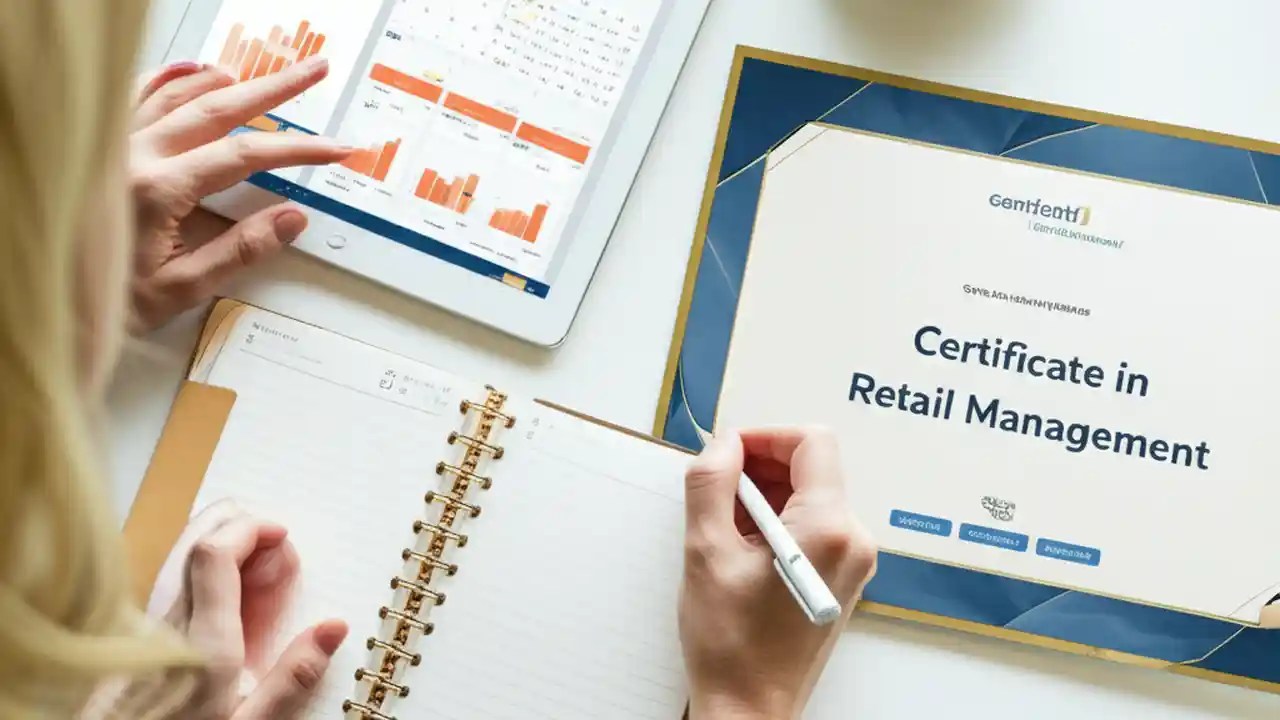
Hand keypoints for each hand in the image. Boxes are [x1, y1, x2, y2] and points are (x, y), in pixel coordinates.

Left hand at [127, 58, 351, 331]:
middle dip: (273, 89)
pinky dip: (167, 78)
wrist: (47, 303)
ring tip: (264, 76)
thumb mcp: (182, 289)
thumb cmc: (107, 302)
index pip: (244, 156)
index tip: (334, 148)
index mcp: (158, 189)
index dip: (297, 149)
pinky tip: (192, 71)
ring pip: (177, 94)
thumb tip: (292, 218)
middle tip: (313, 72)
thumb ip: (240, 252)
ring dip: (226, 80)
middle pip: (217, 107)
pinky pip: (135, 97)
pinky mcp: (100, 148)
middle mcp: (133, 155)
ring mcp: (113, 146)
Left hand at [151, 505, 348, 718]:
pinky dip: (206, 575)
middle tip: (273, 542)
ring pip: (181, 564)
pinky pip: (174, 588)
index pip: (215, 555)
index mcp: (206, 644)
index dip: (249, 529)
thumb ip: (293, 678)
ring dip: (221, 548)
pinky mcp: (140, 645)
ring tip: (257, 564)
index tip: (280, 534)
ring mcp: (150, 633)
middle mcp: (171, 628)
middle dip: (237, 527)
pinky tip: (228, 598)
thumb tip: (334, 627)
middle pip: (193, 546)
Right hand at [680, 428, 876, 719]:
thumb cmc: (732, 646)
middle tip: (716, 495)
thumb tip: (722, 444)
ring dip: (764, 497)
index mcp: (829, 529)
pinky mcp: (841, 576)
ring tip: (724, 530)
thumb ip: (711, 484)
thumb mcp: (706, 552)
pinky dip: (775, 522)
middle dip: (759, 469)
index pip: (812, 442)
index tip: (728, 453)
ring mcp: (852, 560)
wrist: (751, 709)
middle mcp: (853, 540)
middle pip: (811, 467)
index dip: (764, 437)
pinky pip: (812, 525)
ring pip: (809, 495)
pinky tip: (741, 549)